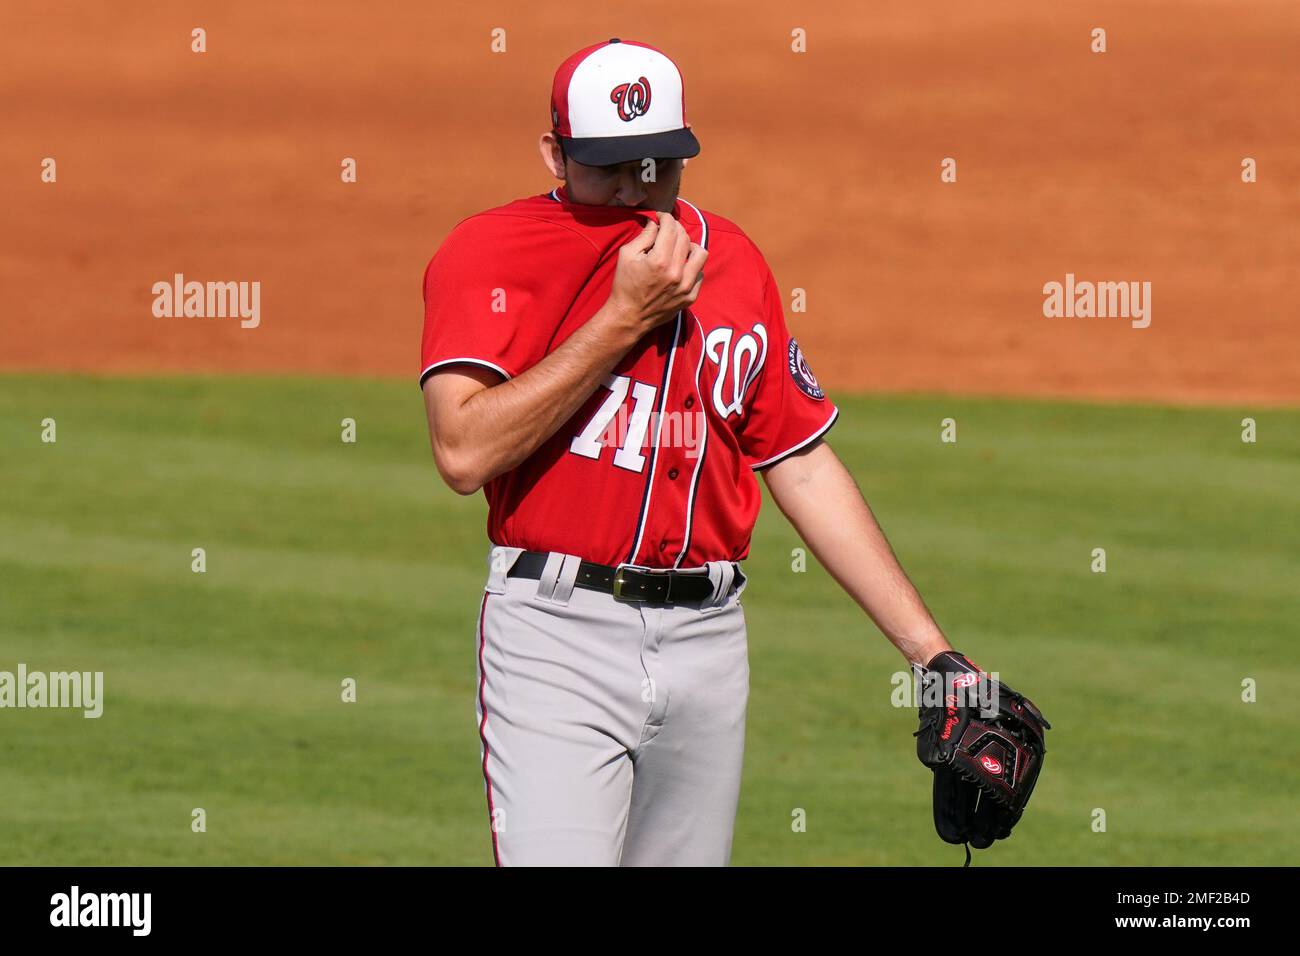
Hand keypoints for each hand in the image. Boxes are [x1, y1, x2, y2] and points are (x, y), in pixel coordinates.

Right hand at [606, 212, 706, 332]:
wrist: (630, 316)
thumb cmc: (625, 284)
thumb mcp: (627, 255)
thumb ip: (644, 236)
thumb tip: (656, 222)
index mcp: (659, 261)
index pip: (671, 228)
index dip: (666, 217)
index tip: (661, 217)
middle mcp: (676, 273)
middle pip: (685, 238)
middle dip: (676, 228)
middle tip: (667, 230)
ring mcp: (686, 286)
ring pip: (700, 253)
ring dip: (690, 246)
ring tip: (679, 248)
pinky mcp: (691, 297)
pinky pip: (700, 273)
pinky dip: (692, 266)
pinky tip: (680, 267)